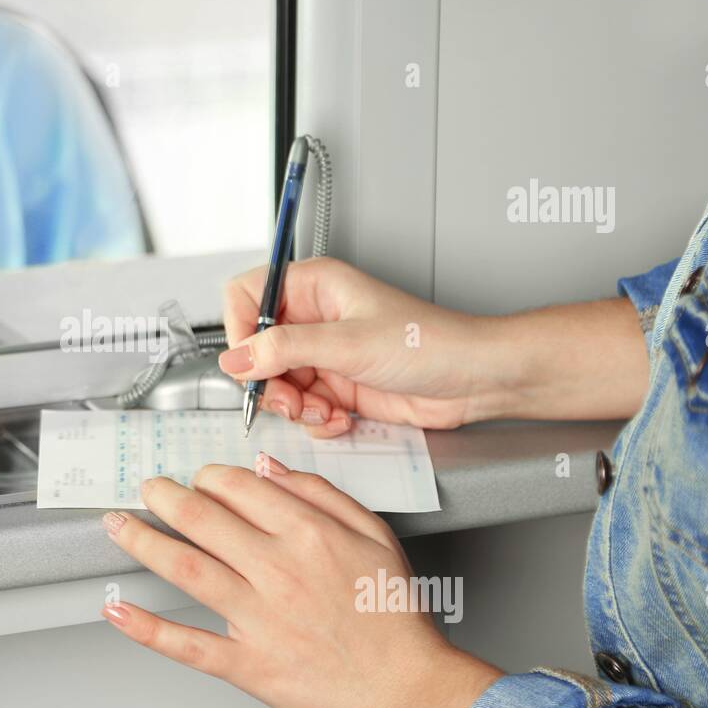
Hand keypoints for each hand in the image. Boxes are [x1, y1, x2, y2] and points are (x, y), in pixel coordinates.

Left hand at [100, 457, 501, 707]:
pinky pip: (188, 644)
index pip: (240, 487)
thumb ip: (320, 493)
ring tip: (118, 525)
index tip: (201, 478)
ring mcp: (258, 618)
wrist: (405, 687)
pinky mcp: (248, 664)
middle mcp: (278, 570)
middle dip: (165, 496)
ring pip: (186, 568)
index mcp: (308, 534)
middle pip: (202, 518)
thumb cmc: (391, 616)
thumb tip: (269, 466)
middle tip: (148, 488)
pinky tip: (119, 609)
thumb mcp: (374, 534)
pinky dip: (147, 627)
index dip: (210, 477)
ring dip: (143, 541)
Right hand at [219, 257, 499, 431]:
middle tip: (291, 400)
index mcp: (314, 286)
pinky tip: (342, 418)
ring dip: (296, 407)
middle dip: (270, 383)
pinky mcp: (335, 386)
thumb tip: (235, 357)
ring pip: (276, 385)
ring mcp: (323, 354)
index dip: (241, 331)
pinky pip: (302, 408)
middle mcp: (313, 318)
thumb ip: (284, 349)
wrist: (471, 381)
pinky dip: (317, 420)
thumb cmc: (430, 343)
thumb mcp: (348, 343)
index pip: (247, 297)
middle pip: (257, 350)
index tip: (250, 363)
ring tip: (326, 410)